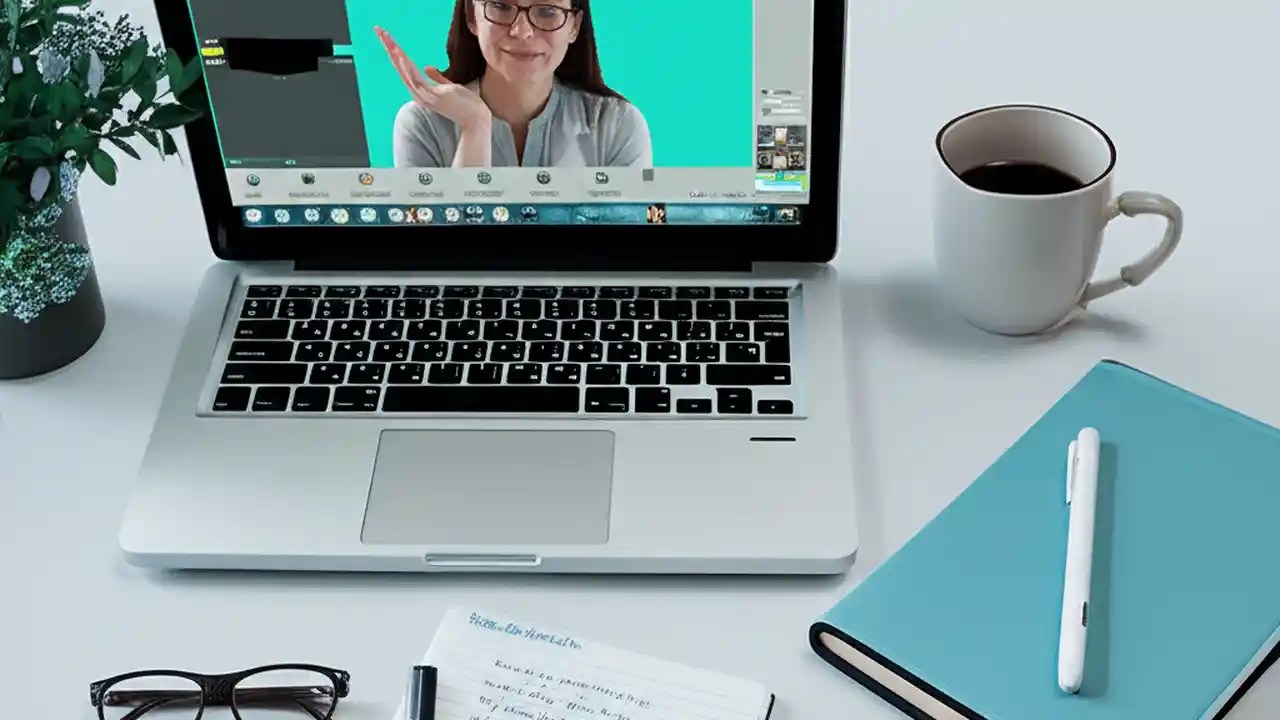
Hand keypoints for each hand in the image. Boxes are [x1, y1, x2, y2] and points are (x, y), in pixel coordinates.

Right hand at [376, 27, 491, 131]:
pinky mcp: (432, 97)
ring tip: (386, 38)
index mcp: (422, 90)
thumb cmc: (465, 104)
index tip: (386, 35)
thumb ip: (437, 78)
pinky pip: (416, 81)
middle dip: (390, 48)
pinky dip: (407, 68)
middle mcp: (419, 94)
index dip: (395, 51)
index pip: (405, 67)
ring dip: (395, 54)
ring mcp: (424, 96)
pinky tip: (400, 56)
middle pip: (400, 67)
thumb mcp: (449, 86)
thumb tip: (427, 67)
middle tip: (379, 30)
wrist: (476, 118)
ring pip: (405, 72)